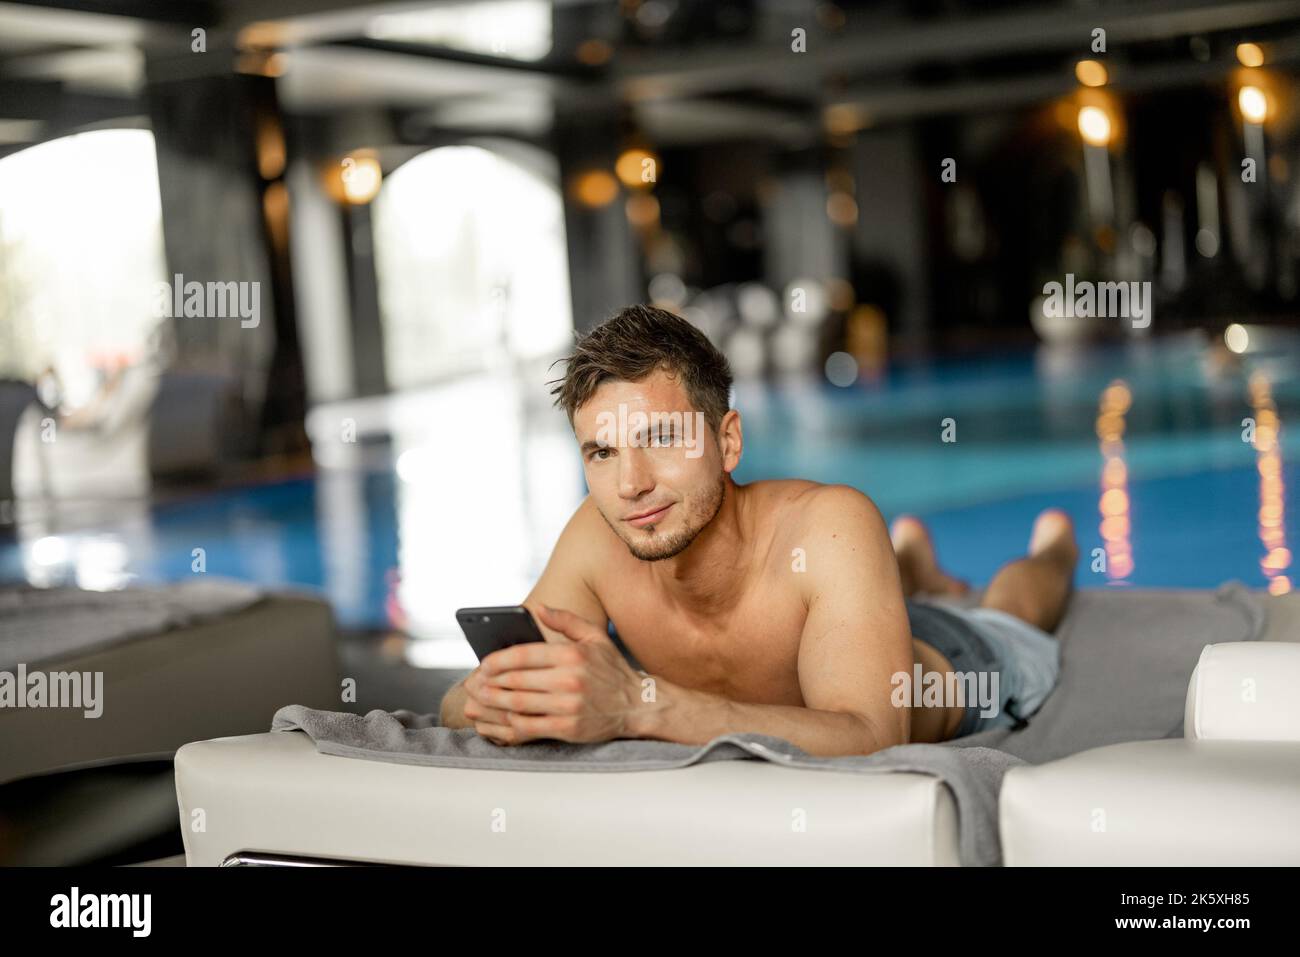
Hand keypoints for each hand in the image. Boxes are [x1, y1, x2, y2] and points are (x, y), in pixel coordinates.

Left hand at [466, 606, 641, 745]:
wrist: (637, 704)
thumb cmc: (611, 669)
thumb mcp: (594, 637)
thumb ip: (566, 620)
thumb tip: (539, 609)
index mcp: (572, 655)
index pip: (524, 655)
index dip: (498, 660)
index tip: (483, 664)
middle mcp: (570, 680)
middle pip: (516, 680)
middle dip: (490, 682)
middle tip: (475, 682)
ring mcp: (568, 706)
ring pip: (518, 704)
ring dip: (494, 702)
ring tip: (481, 699)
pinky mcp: (568, 728)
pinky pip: (529, 726)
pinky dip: (510, 722)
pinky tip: (503, 717)